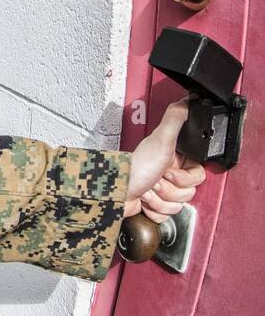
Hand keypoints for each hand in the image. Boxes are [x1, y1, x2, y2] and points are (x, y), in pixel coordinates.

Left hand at [123, 96, 206, 222]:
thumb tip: (188, 99)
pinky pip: (166, 216)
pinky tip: (144, 201)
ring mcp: (162, 191)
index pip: (198, 176)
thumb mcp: (160, 139)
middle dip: (169, 190)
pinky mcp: (154, 206)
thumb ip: (176, 117)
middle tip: (155, 180)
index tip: (168, 171)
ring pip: (178, 206)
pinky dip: (153, 211)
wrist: (117, 194)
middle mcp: (170, 173)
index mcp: (175, 158)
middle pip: (188, 192)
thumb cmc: (136, 168)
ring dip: (159, 200)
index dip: (184, 178)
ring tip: (146, 189)